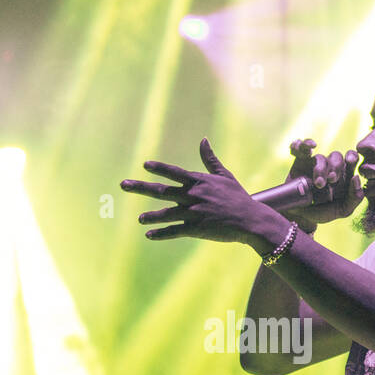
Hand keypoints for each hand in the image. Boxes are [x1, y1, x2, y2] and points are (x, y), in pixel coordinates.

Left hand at [120, 138, 286, 248]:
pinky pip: (176, 231)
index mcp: (199, 182)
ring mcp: (195, 213)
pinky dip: (162, 234)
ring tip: (139, 218)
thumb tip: (203, 140)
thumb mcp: (225, 175)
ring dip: (151, 216)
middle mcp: (194, 196)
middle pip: (163, 191)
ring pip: (167, 214)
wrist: (251, 220)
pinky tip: (150, 235)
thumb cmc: (238, 197)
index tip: (145, 165)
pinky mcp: (198, 229)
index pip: (175, 173)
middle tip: (124, 184)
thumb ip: (210, 159)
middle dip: (141, 187)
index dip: (160, 168)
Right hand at [284, 139, 363, 226]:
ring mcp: (313, 163)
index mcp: (343, 174)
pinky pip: (300, 148)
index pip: (352, 159)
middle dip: (335, 167)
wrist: (299, 216)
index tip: (350, 161)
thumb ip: (355, 197)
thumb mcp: (343, 210)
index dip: (352, 156)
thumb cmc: (323, 212)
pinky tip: (309, 149)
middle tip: (331, 180)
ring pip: (319, 157)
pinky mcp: (299, 161)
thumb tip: (356, 177)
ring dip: (320, 169)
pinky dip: (302, 145)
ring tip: (318, 184)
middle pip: (336, 157)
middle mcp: (329, 166)